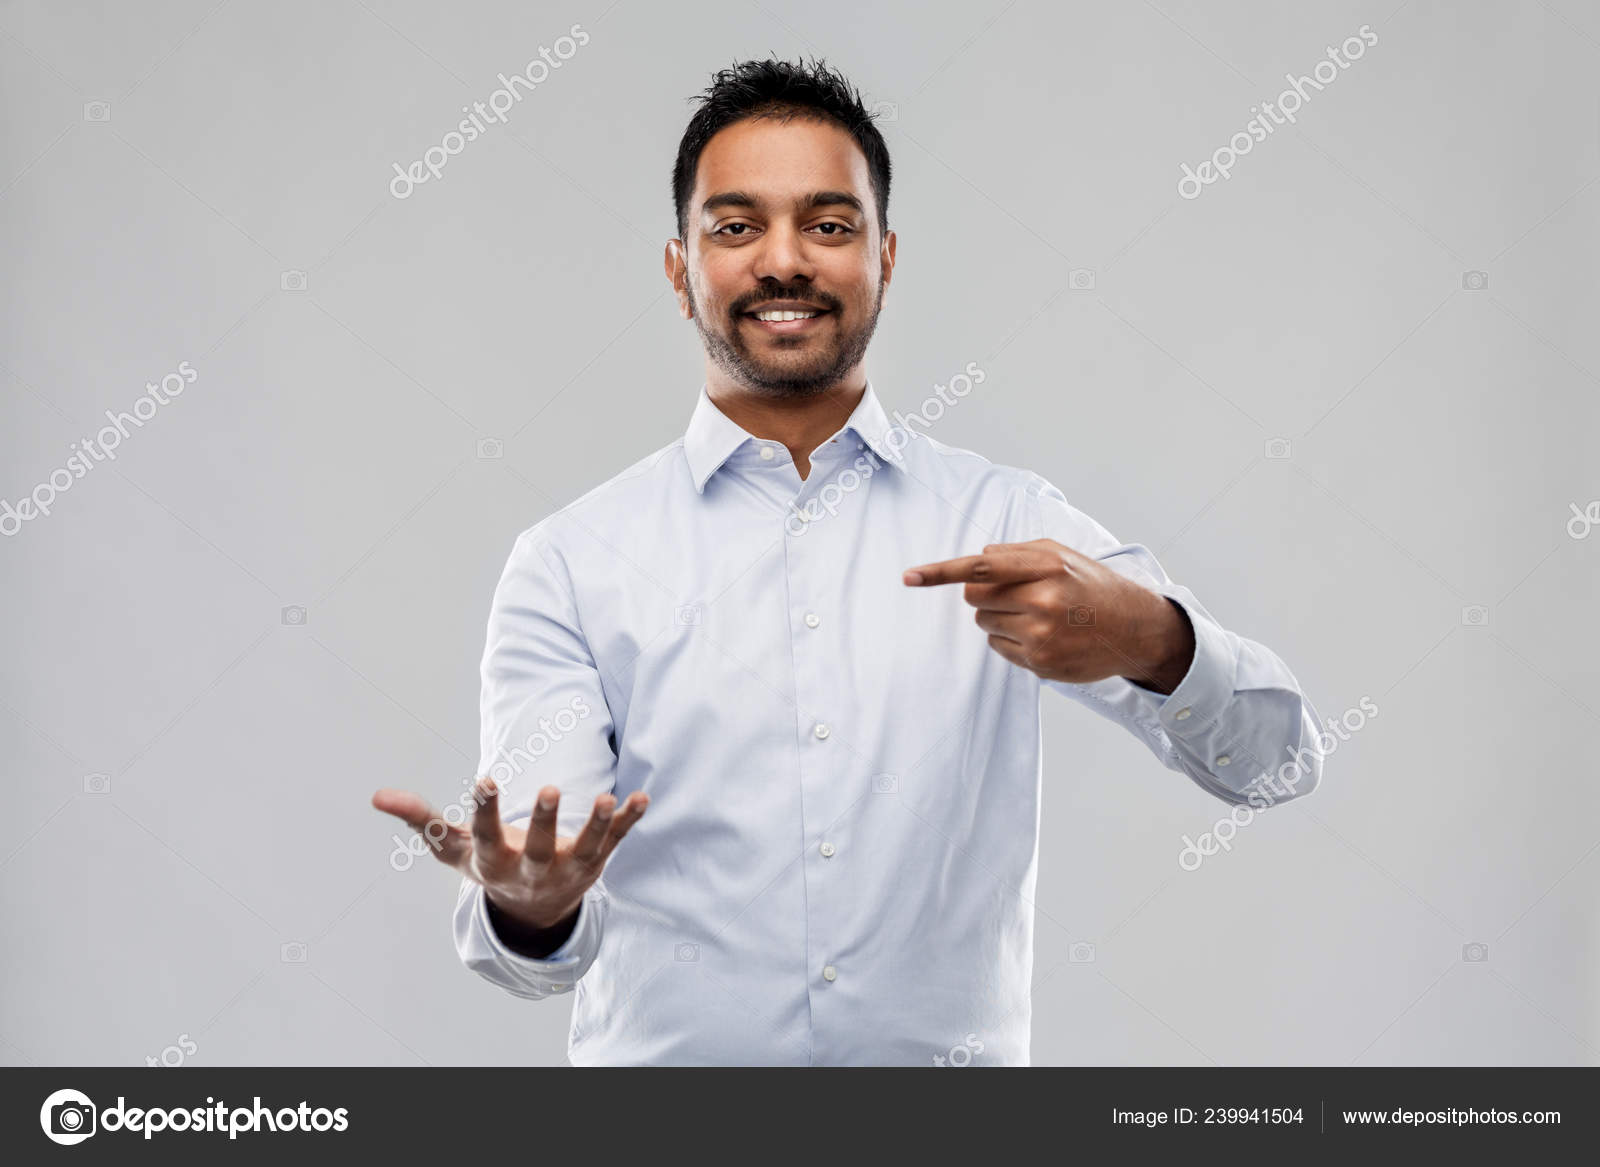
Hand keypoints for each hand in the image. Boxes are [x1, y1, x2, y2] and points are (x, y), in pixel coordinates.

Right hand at [371, 780, 648, 929]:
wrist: (533, 911)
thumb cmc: (489, 865)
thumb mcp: (454, 849)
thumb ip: (421, 820)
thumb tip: (378, 796)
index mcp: (496, 862)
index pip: (487, 836)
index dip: (486, 810)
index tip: (485, 780)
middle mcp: (533, 869)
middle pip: (541, 848)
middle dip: (546, 821)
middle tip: (550, 789)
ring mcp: (569, 867)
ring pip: (587, 847)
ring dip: (598, 825)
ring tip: (606, 798)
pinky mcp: (597, 860)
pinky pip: (617, 840)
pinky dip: (629, 820)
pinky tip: (642, 797)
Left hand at [903, 538, 1193, 691]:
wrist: (1135, 628)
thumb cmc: (1092, 587)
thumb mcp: (1061, 555)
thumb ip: (1017, 553)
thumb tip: (977, 558)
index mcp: (1046, 565)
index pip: (981, 568)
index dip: (941, 572)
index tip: (909, 577)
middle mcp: (1043, 599)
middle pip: (974, 598)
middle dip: (986, 596)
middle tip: (1018, 596)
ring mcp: (1042, 635)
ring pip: (984, 625)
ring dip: (1000, 619)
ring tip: (1037, 616)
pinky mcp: (1041, 664)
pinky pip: (999, 649)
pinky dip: (1012, 642)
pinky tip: (1043, 636)